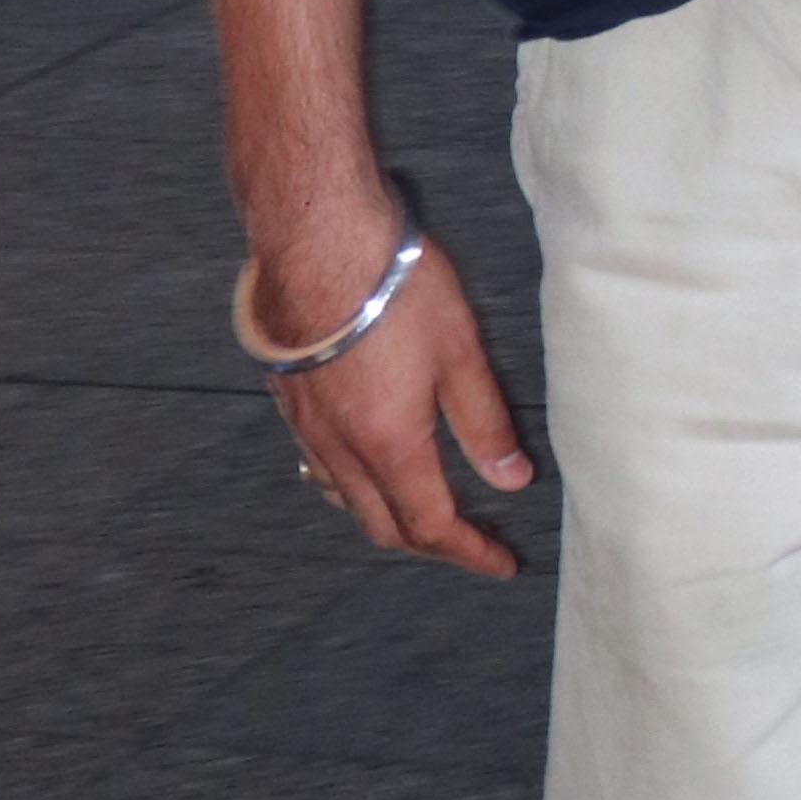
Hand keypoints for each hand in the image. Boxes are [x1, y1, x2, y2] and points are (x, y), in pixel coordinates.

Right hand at [256, 210, 535, 577]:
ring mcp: (307, 425)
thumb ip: (484, 423)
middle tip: (471, 543)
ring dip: (386, 516)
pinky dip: (349, 484)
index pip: (431, 525)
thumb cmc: (393, 287)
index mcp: (389, 444)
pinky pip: (318, 465)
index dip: (469, 552)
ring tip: (423, 510)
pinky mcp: (290, 399)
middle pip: (383, 525)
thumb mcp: (460, 353)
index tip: (501, 563)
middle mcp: (340, 447)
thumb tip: (510, 480)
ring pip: (345, 498)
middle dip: (430, 544)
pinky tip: (365, 465)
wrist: (315, 236)